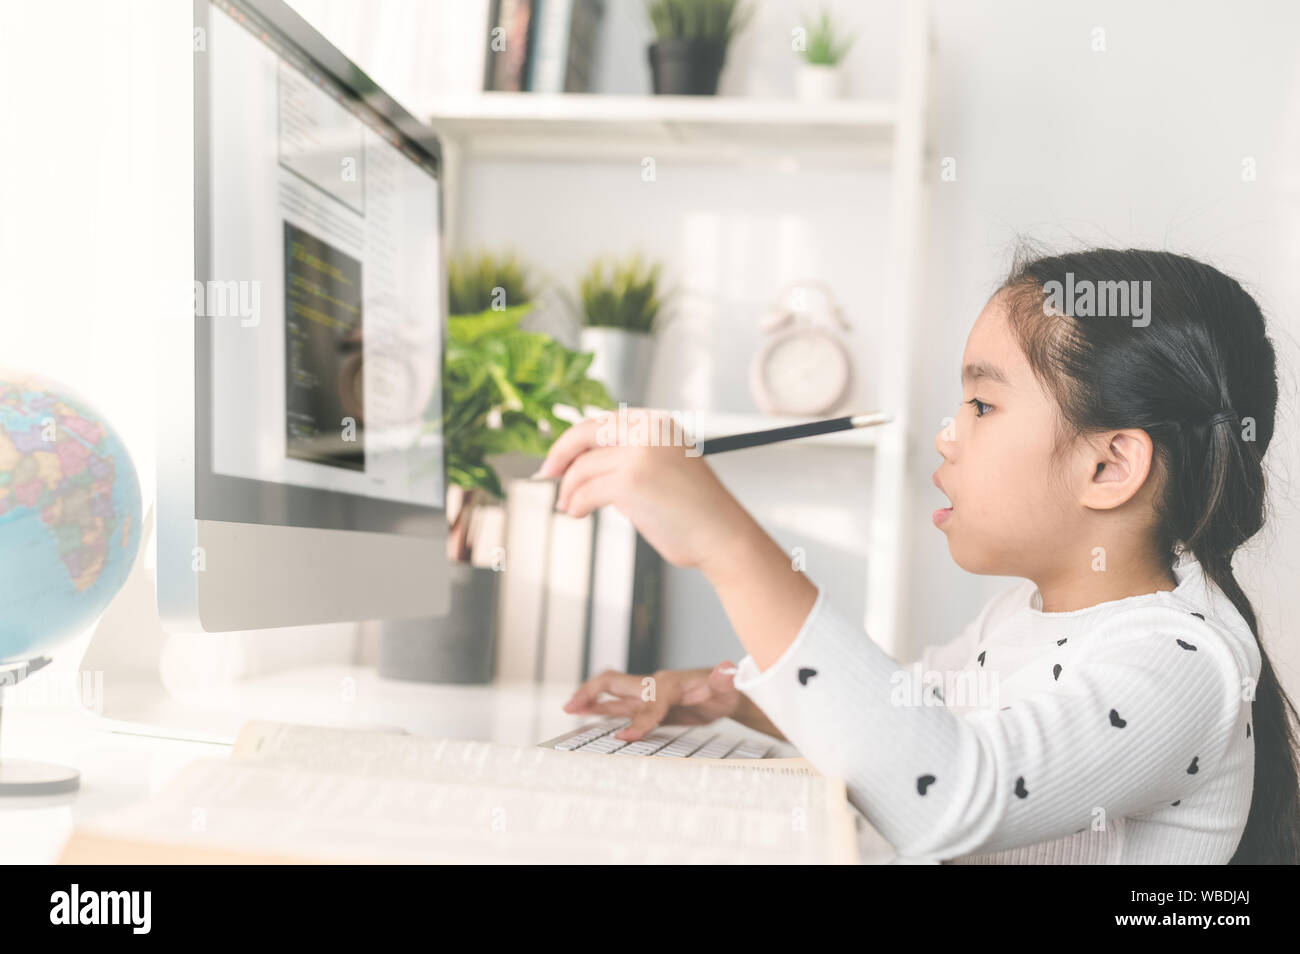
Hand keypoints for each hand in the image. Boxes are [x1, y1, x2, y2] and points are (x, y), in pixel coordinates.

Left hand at [535, 407, 754, 577]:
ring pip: (582, 468)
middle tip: (547, 475)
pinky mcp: (629, 481)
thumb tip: (583, 463)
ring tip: (569, 506)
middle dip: (560, 455)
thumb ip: (629, 457)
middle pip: (584, 434)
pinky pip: (585, 491)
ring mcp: (638, 454)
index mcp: (657, 423)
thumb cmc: (695, 510)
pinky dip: (575, 504)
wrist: (721, 535)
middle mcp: (648, 430)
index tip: (559, 458)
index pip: (602, 422)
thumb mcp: (663, 467)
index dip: (574, 440)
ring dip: (569, 490)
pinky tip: (577, 513)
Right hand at [562, 663, 742, 740]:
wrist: (728, 692)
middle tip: (569, 707)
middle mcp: (653, 685)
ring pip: (613, 696)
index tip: (624, 737)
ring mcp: (648, 695)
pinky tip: (590, 717)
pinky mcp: (648, 707)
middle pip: (615, 683)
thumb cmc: (727, 690)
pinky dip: (603, 711)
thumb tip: (727, 671)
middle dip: (591, 693)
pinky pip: (621, 708)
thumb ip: (724, 681)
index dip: (639, 720)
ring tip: (569, 710)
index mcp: (669, 683)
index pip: (649, 701)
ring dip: (591, 702)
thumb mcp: (727, 688)